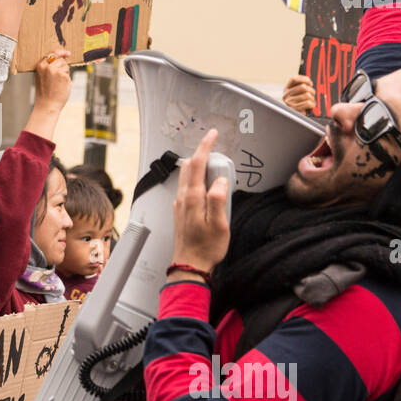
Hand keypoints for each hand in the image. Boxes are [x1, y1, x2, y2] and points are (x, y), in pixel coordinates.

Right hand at [34, 50, 71, 110]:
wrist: (47, 104)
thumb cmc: (46, 93)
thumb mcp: (42, 77)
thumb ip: (48, 67)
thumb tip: (61, 59)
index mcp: (40, 66)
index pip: (51, 54)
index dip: (60, 52)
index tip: (67, 53)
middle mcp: (47, 66)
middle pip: (60, 60)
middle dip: (62, 67)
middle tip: (59, 79)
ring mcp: (55, 70)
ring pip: (65, 65)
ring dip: (65, 73)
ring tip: (58, 83)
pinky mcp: (62, 75)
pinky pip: (68, 72)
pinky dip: (67, 78)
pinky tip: (61, 85)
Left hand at [170, 129, 229, 275]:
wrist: (190, 265)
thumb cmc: (206, 248)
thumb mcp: (219, 224)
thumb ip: (219, 200)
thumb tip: (220, 181)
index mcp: (192, 198)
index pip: (197, 164)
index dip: (205, 146)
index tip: (212, 135)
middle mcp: (182, 198)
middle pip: (189, 167)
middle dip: (202, 154)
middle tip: (218, 151)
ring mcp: (180, 204)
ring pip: (187, 176)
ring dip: (199, 166)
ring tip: (215, 167)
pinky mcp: (180, 210)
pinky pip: (187, 187)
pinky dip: (196, 178)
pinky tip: (207, 185)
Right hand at [282, 75, 315, 114]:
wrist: (296, 118)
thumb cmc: (299, 103)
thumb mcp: (297, 93)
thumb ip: (300, 85)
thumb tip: (309, 82)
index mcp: (286, 89)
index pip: (293, 79)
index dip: (303, 79)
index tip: (310, 82)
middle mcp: (286, 95)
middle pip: (303, 87)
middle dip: (311, 90)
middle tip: (312, 94)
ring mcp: (290, 103)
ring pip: (307, 95)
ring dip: (313, 98)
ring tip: (310, 101)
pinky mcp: (295, 110)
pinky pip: (308, 103)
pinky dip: (312, 104)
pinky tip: (310, 106)